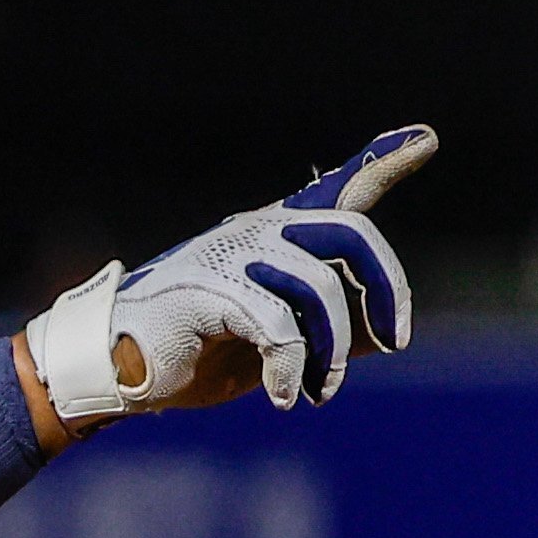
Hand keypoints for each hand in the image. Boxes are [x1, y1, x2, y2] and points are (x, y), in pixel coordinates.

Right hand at [26, 125, 435, 426]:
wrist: (112, 371)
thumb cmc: (188, 355)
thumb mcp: (269, 344)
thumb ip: (324, 332)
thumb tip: (379, 334)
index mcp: (271, 239)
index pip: (337, 192)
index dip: (381, 162)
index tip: (425, 139)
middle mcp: (256, 233)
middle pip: (349, 231)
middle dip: (386, 286)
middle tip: (397, 342)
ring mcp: (231, 255)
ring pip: (320, 288)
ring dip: (330, 352)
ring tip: (317, 392)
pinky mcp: (210, 289)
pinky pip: (278, 326)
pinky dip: (289, 369)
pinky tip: (280, 398)